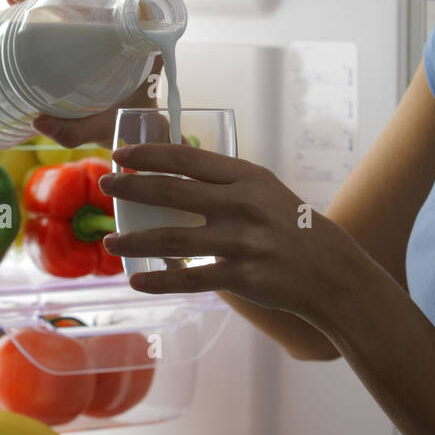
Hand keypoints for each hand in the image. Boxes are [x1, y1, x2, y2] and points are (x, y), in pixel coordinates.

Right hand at [6, 0, 162, 149]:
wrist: (118, 127)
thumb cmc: (120, 124)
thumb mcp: (99, 130)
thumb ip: (74, 131)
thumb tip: (38, 122)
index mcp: (144, 46)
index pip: (149, 8)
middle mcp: (125, 28)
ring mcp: (102, 24)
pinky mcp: (83, 26)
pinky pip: (67, 4)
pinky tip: (18, 4)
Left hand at [98, 144, 359, 326]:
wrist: (329, 269)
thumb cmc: (291, 225)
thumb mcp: (264, 190)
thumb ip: (225, 182)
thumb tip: (174, 173)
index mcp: (246, 177)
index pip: (186, 159)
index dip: (148, 155)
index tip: (121, 154)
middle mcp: (241, 205)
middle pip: (172, 192)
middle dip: (132, 187)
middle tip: (105, 185)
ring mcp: (240, 242)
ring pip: (172, 238)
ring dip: (134, 240)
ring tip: (110, 243)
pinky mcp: (241, 276)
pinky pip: (189, 279)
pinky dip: (158, 280)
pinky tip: (136, 280)